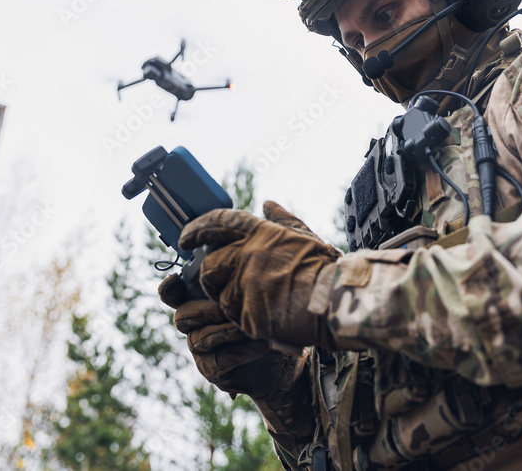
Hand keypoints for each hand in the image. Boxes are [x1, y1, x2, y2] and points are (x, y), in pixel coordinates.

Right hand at [158, 272, 302, 399]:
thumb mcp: (262, 289)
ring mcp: (202, 349)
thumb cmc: (274, 315)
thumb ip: (245, 271)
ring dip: (226, 330)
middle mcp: (197, 324)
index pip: (174, 293)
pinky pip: (216, 360)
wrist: (290, 357)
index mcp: (201, 299)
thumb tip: (237, 247)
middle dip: (205, 310)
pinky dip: (240, 351)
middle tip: (227, 307)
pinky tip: (263, 344)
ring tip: (251, 326)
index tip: (175, 279)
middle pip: (183, 316)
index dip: (170, 288)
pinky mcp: (213, 370)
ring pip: (198, 339)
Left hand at [179, 201, 340, 348]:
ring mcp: (245, 286)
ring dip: (229, 298)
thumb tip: (268, 203)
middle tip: (219, 281)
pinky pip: (234, 317)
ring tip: (252, 301)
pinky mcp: (247, 314)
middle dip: (210, 275)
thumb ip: (282, 219)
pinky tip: (264, 316)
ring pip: (218, 293)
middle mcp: (248, 256)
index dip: (196, 229)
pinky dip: (245, 318)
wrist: (336, 301)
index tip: (185, 238)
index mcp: (260, 233)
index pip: (216, 223)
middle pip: (210, 264)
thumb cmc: (324, 268)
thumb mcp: (304, 236)